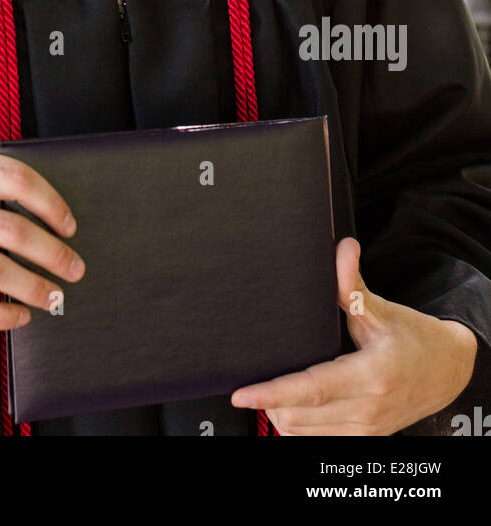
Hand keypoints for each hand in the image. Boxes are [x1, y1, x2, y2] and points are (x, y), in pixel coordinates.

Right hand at [0, 153, 83, 332]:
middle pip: (12, 231)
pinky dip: (2, 314)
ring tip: (54, 297)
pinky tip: (19, 316)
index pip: (14, 178)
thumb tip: (48, 214)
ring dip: (34, 288)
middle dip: (53, 254)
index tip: (68, 225)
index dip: (49, 202)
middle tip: (74, 269)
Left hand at [230, 236, 477, 434]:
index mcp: (370, 376)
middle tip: (253, 378)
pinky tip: (292, 407)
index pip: (311, 390)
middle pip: (300, 416)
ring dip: (281, 415)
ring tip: (270, 391)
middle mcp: (367, 410)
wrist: (448, 370)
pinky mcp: (366, 438)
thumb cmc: (415, 338)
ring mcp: (366, 429)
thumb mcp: (383, 309)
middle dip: (269, 401)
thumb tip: (341, 248)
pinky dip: (300, 427)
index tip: (242, 394)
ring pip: (305, 434)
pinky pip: (320, 442)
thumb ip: (352, 284)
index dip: (272, 392)